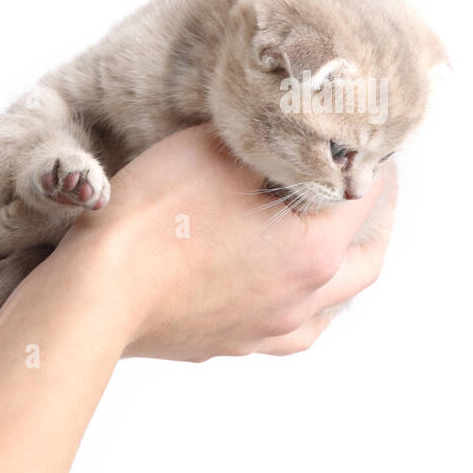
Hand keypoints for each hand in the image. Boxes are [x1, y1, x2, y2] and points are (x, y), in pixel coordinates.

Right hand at [54, 125, 397, 360]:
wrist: (95, 294)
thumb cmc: (154, 215)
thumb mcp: (217, 149)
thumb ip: (268, 137)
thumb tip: (297, 130)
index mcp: (315, 246)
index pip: (368, 193)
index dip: (372, 158)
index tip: (367, 136)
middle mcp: (305, 295)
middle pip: (369, 256)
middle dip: (376, 215)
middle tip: (370, 182)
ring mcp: (271, 328)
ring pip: (335, 301)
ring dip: (346, 265)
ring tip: (338, 236)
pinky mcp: (234, 343)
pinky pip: (293, 329)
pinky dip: (307, 305)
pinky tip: (291, 290)